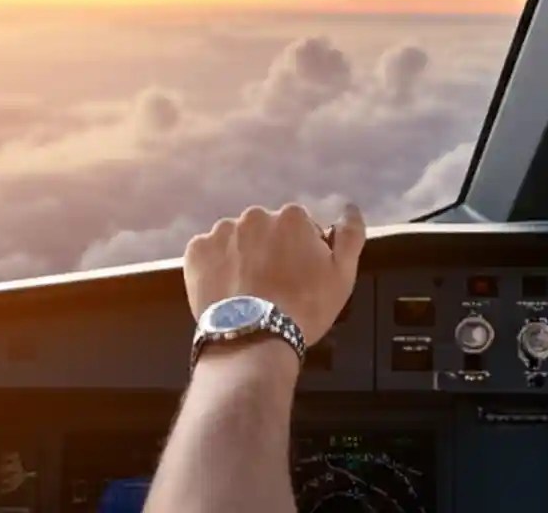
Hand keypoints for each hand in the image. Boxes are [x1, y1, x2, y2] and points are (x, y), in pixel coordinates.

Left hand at [183, 203, 365, 346]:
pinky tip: (226, 289)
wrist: (253, 338)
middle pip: (266, 231)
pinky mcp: (196, 250)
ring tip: (247, 291)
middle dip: (269, 251)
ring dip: (242, 257)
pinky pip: (209, 252)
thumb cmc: (304, 308)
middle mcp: (255, 215)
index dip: (301, 253)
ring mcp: (222, 231)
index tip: (299, 278)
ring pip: (237, 240)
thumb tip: (350, 208)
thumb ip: (351, 235)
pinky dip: (216, 266)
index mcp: (292, 217)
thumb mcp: (342, 275)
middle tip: (273, 287)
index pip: (300, 228)